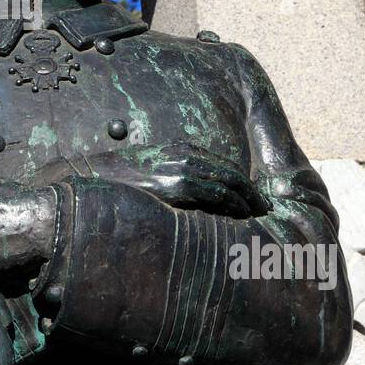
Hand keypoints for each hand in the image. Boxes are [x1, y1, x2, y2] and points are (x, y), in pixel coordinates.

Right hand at [124, 143, 268, 218]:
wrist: (98, 176)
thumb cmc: (123, 179)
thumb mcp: (154, 169)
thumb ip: (176, 176)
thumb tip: (198, 198)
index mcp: (182, 149)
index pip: (224, 165)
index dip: (243, 182)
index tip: (254, 197)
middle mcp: (186, 155)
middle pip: (232, 172)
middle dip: (252, 191)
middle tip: (266, 207)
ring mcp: (183, 168)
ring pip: (229, 182)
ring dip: (248, 199)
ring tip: (259, 214)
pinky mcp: (177, 185)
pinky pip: (216, 194)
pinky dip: (234, 204)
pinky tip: (242, 215)